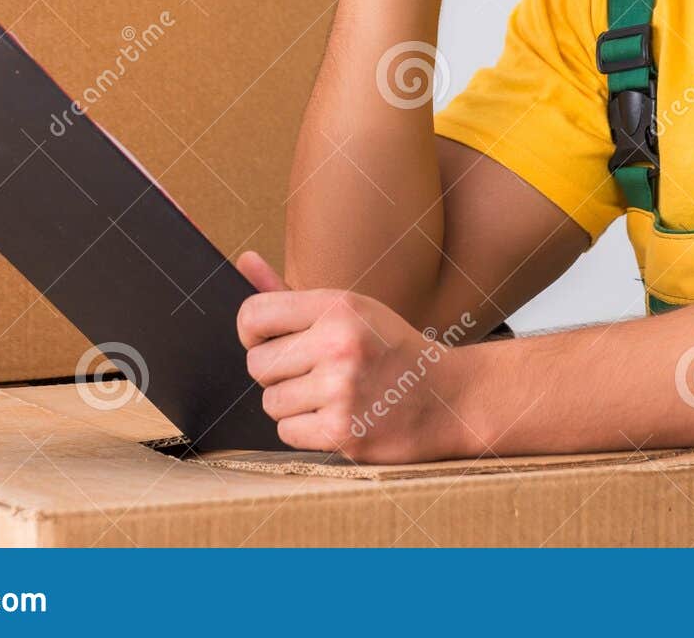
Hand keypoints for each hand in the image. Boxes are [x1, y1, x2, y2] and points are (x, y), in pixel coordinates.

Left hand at [235, 251, 475, 462]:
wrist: (450, 397)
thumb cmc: (391, 350)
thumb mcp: (351, 310)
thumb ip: (290, 293)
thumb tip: (243, 261)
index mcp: (339, 306)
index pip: (253, 315)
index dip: (254, 333)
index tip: (274, 340)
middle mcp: (338, 343)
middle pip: (257, 364)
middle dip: (278, 372)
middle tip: (315, 371)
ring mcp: (341, 389)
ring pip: (271, 402)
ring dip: (294, 404)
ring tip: (332, 395)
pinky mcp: (342, 431)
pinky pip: (287, 432)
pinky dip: (306, 431)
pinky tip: (339, 417)